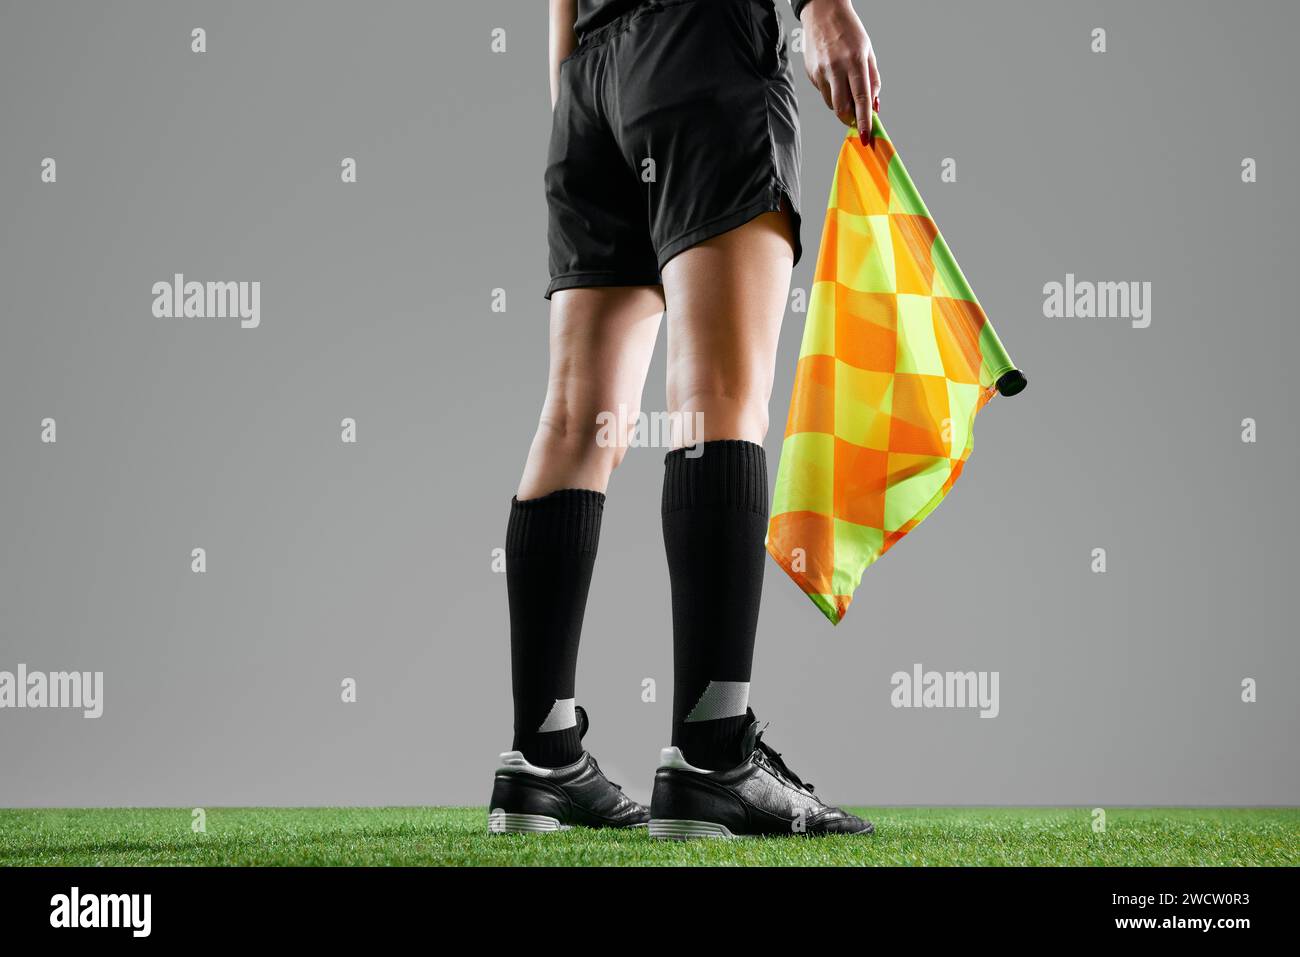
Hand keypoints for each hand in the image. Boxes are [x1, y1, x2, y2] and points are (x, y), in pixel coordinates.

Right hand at [799, 0, 880, 144]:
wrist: (822, 12)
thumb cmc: (849, 31)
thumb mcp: (868, 51)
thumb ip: (873, 79)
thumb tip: (873, 105)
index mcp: (855, 60)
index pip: (861, 96)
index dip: (864, 119)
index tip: (865, 136)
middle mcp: (836, 67)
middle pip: (842, 107)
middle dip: (849, 118)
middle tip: (856, 118)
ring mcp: (821, 71)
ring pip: (831, 103)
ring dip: (841, 105)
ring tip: (845, 87)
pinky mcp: (811, 73)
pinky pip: (823, 92)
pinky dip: (831, 92)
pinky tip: (833, 75)